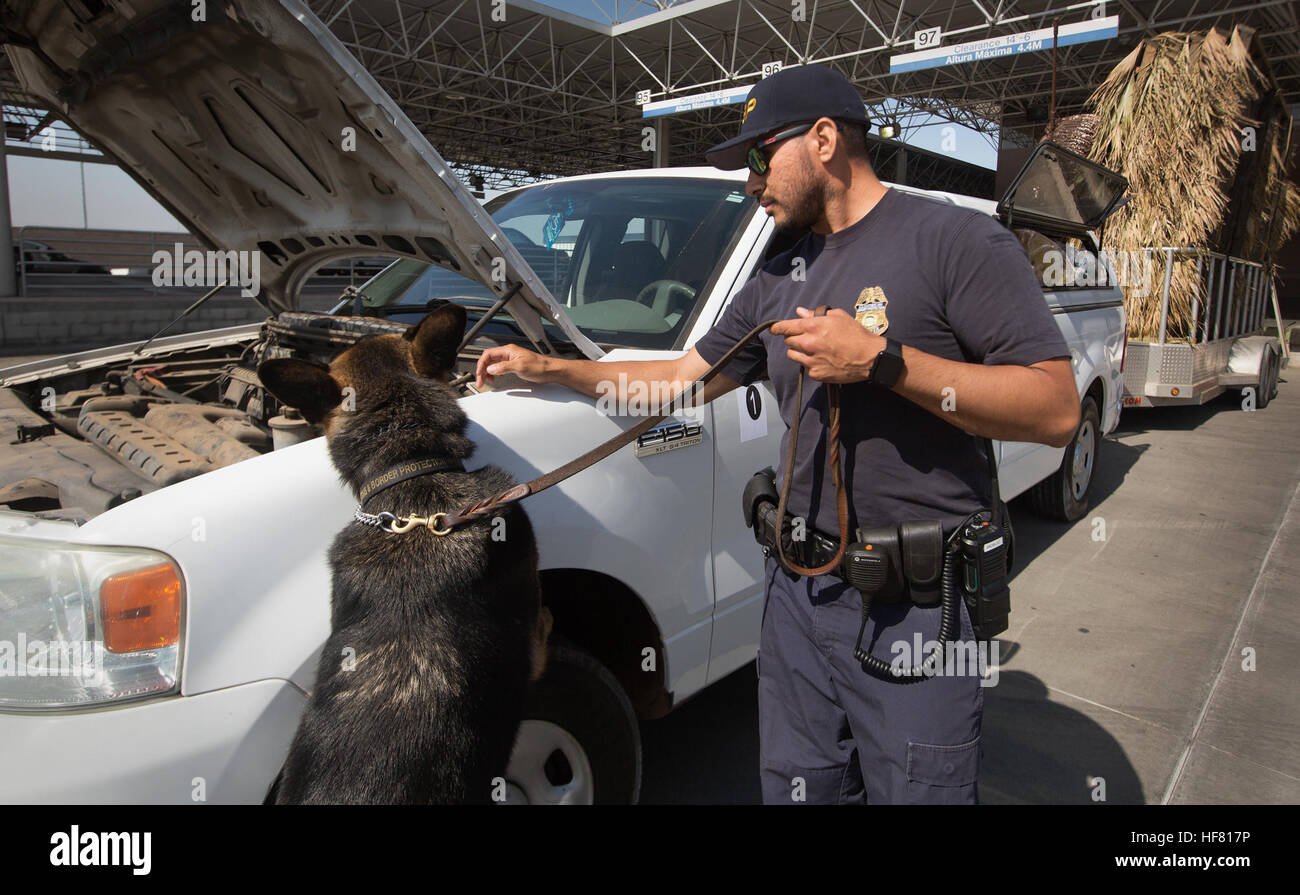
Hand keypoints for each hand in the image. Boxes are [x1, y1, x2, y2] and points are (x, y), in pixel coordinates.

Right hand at [474, 343, 551, 388]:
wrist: (550, 370)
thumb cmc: (539, 366)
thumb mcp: (520, 367)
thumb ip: (503, 367)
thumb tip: (491, 368)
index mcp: (508, 350)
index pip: (488, 354)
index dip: (481, 364)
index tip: (480, 375)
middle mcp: (508, 353)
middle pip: (489, 359)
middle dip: (483, 370)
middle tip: (481, 381)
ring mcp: (511, 359)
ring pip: (493, 363)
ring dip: (488, 372)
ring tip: (488, 381)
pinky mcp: (513, 365)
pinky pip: (499, 367)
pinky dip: (495, 373)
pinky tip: (496, 378)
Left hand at [769, 307, 884, 383]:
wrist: (870, 358)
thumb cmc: (856, 335)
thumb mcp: (838, 317)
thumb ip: (816, 315)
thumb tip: (801, 312)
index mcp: (813, 327)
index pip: (785, 327)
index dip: (777, 328)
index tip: (773, 329)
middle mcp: (808, 344)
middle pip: (788, 341)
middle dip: (794, 338)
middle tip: (806, 338)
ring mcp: (811, 360)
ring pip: (793, 355)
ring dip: (799, 352)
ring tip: (813, 350)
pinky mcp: (816, 374)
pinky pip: (805, 367)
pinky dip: (810, 364)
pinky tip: (823, 360)